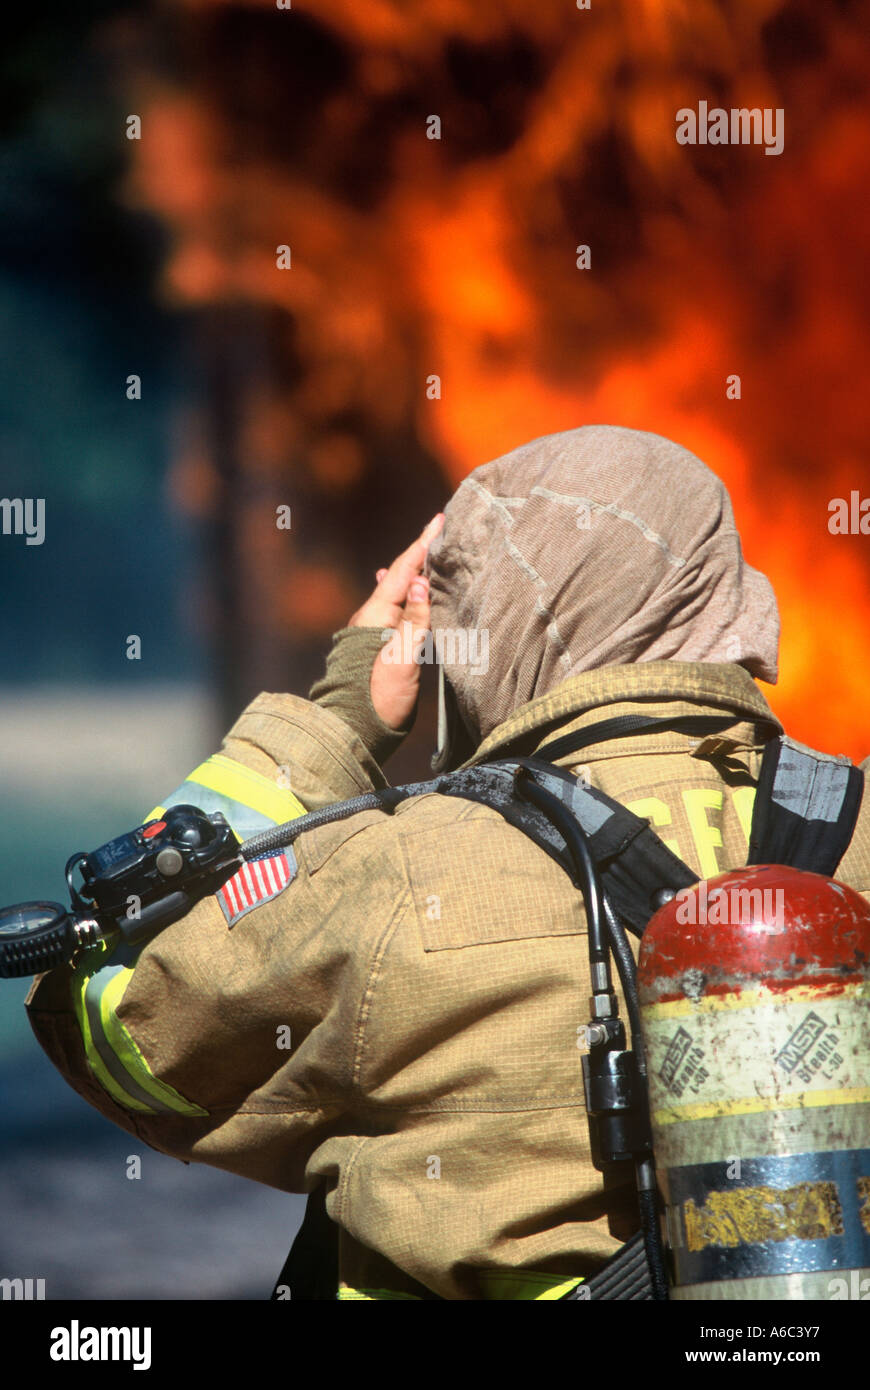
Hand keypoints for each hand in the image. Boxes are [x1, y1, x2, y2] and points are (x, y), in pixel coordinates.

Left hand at [349, 513, 444, 729]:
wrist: (354, 731)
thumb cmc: (378, 699)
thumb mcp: (400, 659)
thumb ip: (414, 621)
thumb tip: (423, 582)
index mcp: (376, 615)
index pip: (404, 570)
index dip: (423, 544)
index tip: (439, 519)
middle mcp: (372, 617)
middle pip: (402, 576)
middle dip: (422, 553)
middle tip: (441, 530)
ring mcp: (374, 631)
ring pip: (400, 591)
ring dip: (416, 571)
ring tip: (429, 551)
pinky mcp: (380, 645)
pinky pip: (398, 608)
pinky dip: (409, 592)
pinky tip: (408, 588)